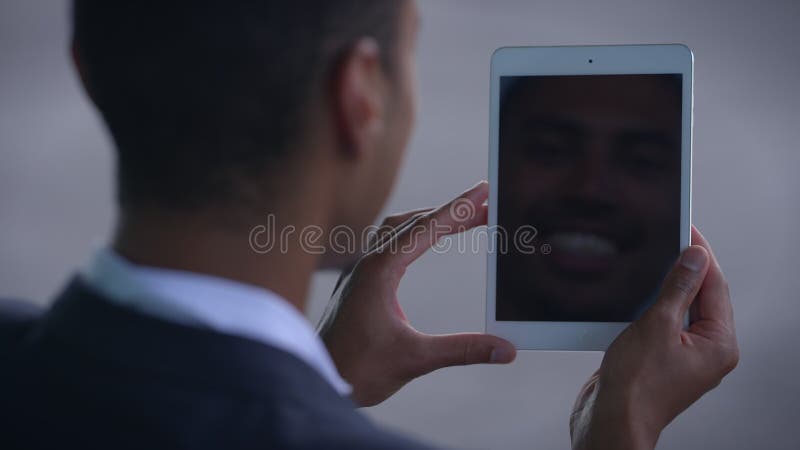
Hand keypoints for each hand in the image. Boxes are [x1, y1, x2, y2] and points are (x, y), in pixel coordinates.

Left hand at [317, 181, 516, 405]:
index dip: (458, 208)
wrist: (312, 379)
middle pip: (413, 222)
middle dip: (450, 212)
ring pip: (396, 231)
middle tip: (485, 205)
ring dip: (429, 221)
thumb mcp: (414, 360)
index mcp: (379, 271)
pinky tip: (421, 245)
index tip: (483, 190)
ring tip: (461, 220)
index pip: (426, 229)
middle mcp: (367, 264)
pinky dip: (412, 235)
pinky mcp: (357, 285)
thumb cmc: (355, 370)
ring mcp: (359, 272)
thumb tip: (506, 350)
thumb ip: (462, 351)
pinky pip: (386, 245)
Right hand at [571, 226, 738, 449]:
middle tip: (666, 241)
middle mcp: (708, 351)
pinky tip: (636, 295)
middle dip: (682, 269)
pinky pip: (663, 323)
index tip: (687, 229)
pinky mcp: (661, 359)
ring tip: (649, 264)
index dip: (700, 255)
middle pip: (700, 296)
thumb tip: (695, 257)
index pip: (715, 286)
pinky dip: (652, 306)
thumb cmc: (636, 387)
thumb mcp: (657, 326)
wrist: (610, 420)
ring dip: (664, 288)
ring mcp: (685, 356)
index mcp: (719, 344)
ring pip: (679, 309)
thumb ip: (677, 288)